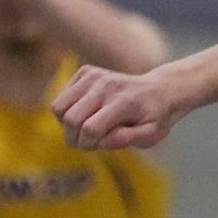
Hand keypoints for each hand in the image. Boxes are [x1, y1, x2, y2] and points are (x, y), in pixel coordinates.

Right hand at [53, 65, 183, 148]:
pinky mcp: (85, 72)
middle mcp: (106, 85)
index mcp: (124, 102)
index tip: (98, 146)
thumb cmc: (155, 117)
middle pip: (71, 119)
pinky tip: (87, 113)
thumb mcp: (152, 134)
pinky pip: (60, 98)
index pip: (90, 128)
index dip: (89, 144)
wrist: (159, 90)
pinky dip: (67, 110)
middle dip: (75, 138)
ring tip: (86, 128)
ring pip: (58, 107)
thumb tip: (104, 140)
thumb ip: (129, 139)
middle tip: (89, 142)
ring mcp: (94, 76)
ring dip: (67, 124)